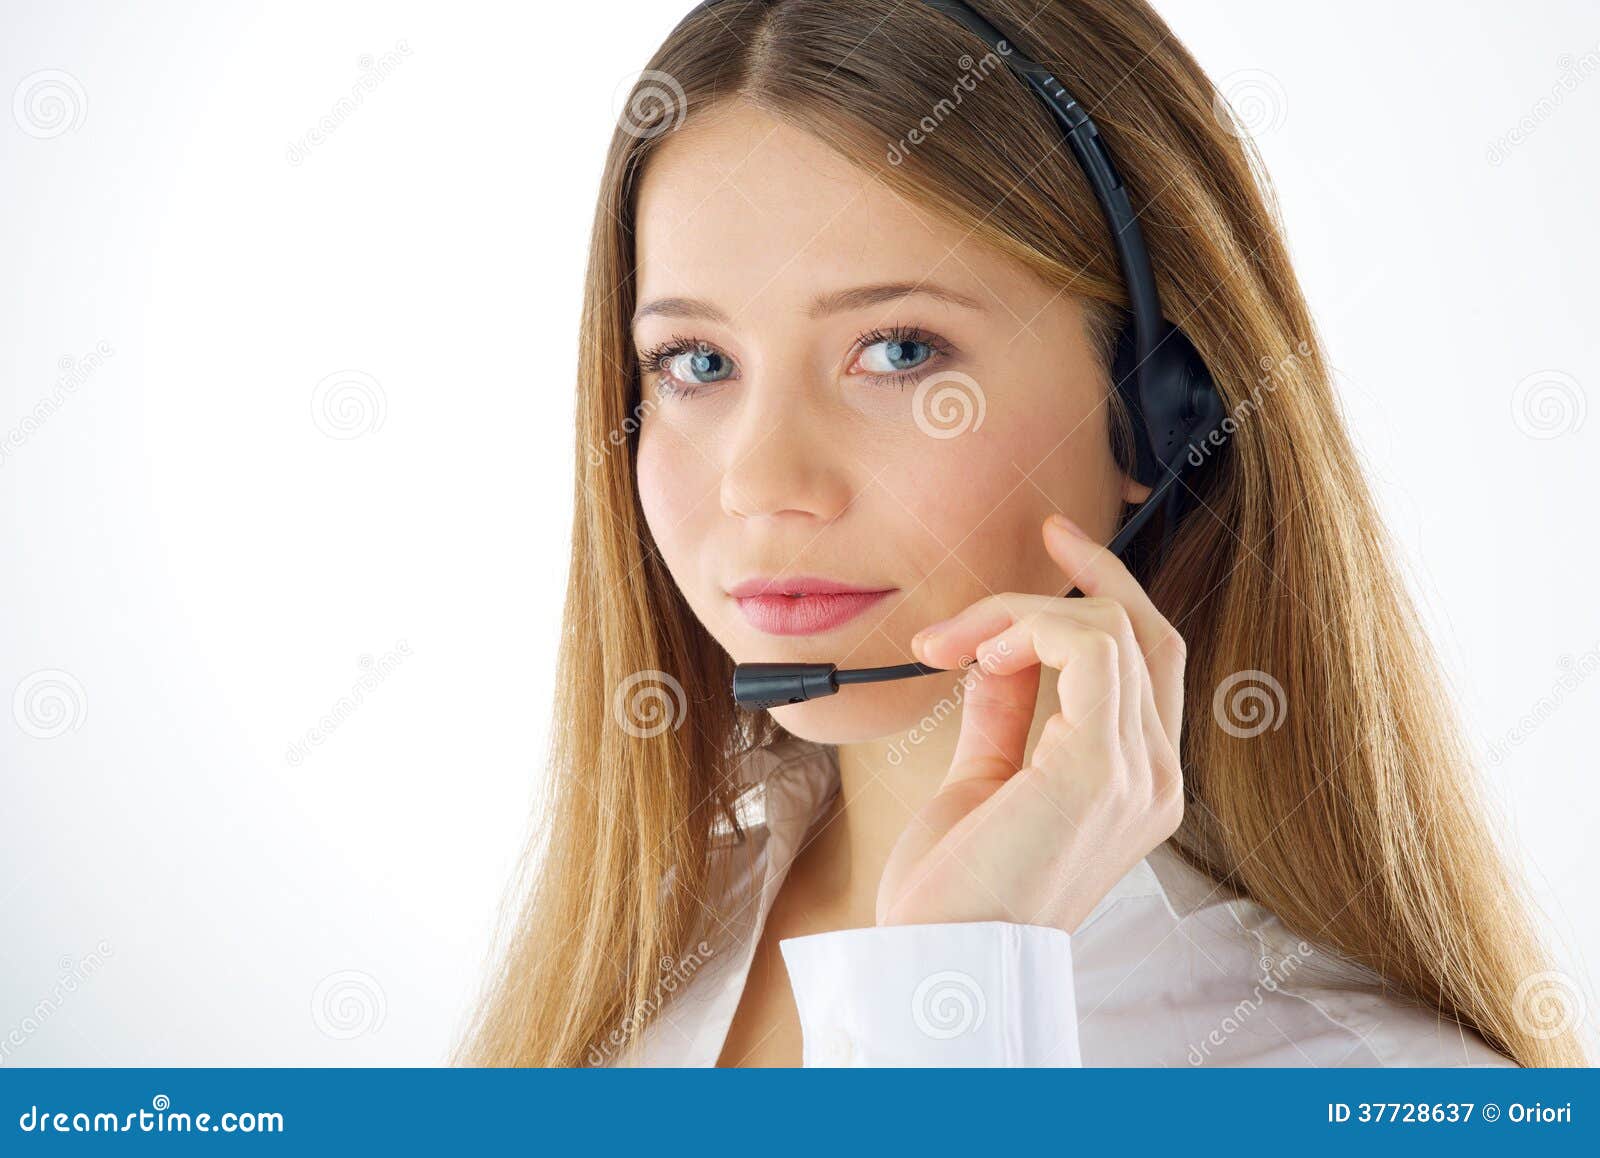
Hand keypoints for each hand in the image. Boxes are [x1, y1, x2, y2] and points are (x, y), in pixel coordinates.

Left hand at [875, 512, 1186, 934]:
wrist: (939, 958)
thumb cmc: (953, 891)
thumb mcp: (980, 780)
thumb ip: (1003, 715)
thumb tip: (998, 653)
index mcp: (1132, 785)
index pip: (1147, 663)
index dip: (1111, 594)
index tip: (1057, 547)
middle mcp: (1153, 778)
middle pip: (1149, 634)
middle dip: (1093, 573)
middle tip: (1043, 534)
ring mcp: (1137, 774)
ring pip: (1107, 629)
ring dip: (1018, 612)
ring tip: (952, 643)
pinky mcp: (1102, 769)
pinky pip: (1085, 647)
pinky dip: (1025, 627)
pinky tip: (976, 654)